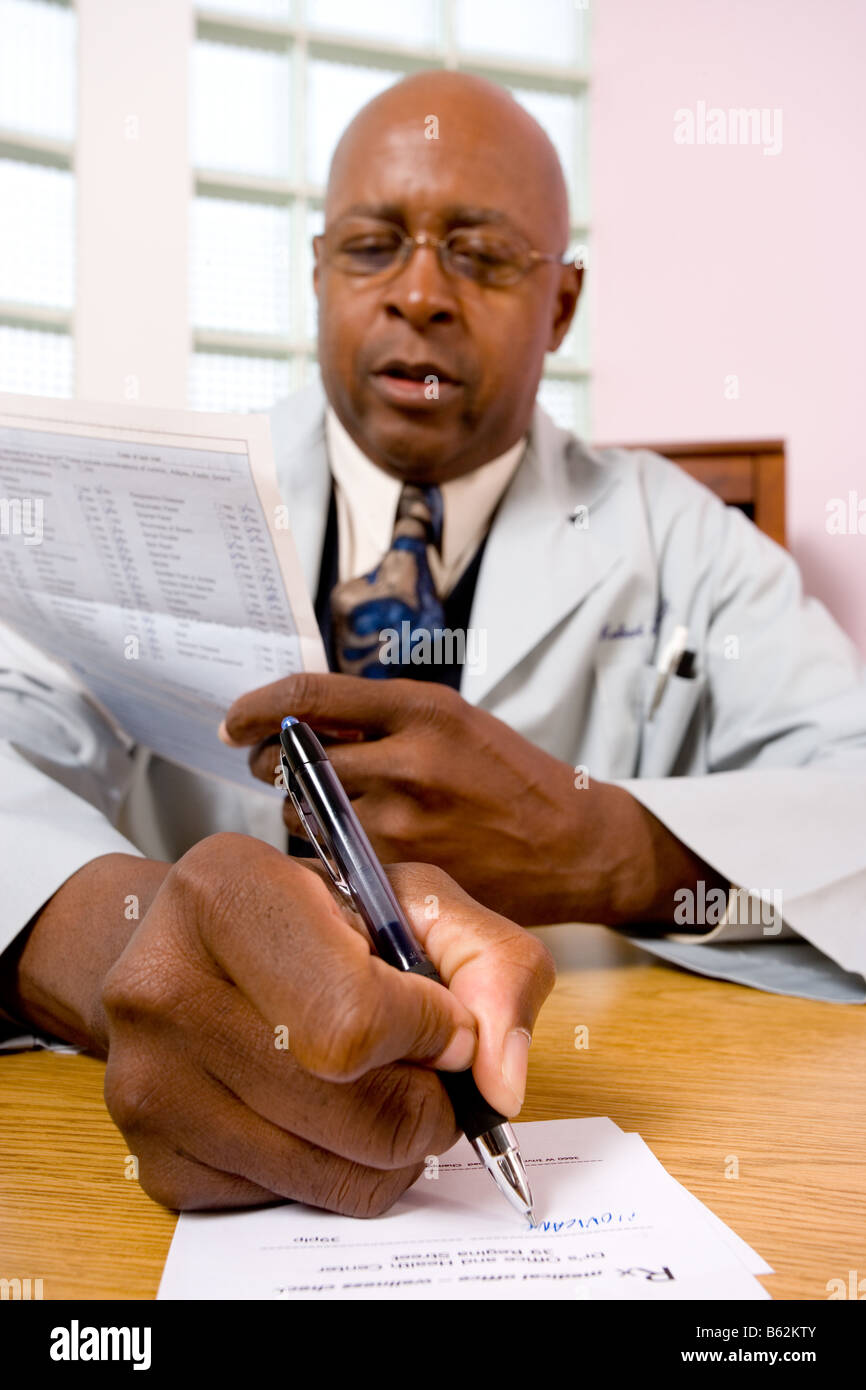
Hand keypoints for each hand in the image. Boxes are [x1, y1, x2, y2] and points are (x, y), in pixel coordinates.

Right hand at [101, 833, 553, 1214]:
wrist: (187, 950)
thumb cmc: (308, 921)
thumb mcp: (409, 900)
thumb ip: (491, 963)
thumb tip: (500, 1081)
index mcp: (226, 894)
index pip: (353, 1020)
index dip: (427, 1032)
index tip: (439, 1018)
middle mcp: (164, 986)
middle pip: (355, 1114)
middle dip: (425, 1103)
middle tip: (424, 1068)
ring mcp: (147, 1081)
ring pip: (333, 1174)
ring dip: (390, 1147)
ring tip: (377, 1086)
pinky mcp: (154, 1159)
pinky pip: (290, 1202)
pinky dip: (331, 1171)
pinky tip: (316, 1110)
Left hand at [222, 672, 623, 923]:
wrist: (573, 845)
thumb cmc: (511, 777)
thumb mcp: (455, 721)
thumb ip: (382, 716)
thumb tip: (299, 718)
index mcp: (423, 708)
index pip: (308, 697)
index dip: (255, 707)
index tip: (235, 719)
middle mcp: (408, 761)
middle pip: (292, 760)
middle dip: (271, 763)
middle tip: (275, 764)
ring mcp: (402, 822)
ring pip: (303, 813)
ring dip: (300, 807)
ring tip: (333, 805)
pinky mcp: (401, 871)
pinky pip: (331, 856)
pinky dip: (327, 846)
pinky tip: (353, 841)